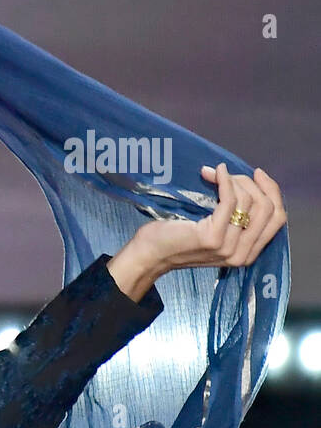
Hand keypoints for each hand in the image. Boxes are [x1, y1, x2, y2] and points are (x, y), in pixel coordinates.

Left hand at [128, 163, 287, 279]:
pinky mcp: (213, 237)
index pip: (278, 218)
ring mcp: (228, 247)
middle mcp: (242, 254)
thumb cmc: (177, 238)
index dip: (272, 192)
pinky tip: (215, 173)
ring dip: (234, 181)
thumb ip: (237, 218)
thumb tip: (250, 184)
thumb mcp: (216, 230)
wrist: (149, 254)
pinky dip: (225, 181)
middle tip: (230, 174)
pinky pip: (230, 200)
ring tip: (213, 175)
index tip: (258, 175)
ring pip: (250, 202)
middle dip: (252, 184)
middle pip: (268, 208)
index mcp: (248, 253)